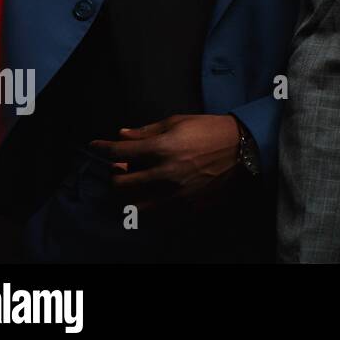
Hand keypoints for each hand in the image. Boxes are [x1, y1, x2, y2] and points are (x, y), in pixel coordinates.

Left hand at [88, 113, 242, 217]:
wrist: (245, 150)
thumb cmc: (212, 130)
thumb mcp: (178, 122)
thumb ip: (146, 131)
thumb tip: (121, 135)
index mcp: (162, 148)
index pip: (119, 153)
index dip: (102, 149)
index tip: (95, 147)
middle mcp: (165, 174)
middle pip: (120, 184)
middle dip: (114, 175)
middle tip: (119, 169)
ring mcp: (175, 194)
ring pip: (134, 206)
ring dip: (128, 196)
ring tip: (133, 187)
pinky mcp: (186, 207)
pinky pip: (156, 217)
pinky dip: (147, 209)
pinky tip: (149, 199)